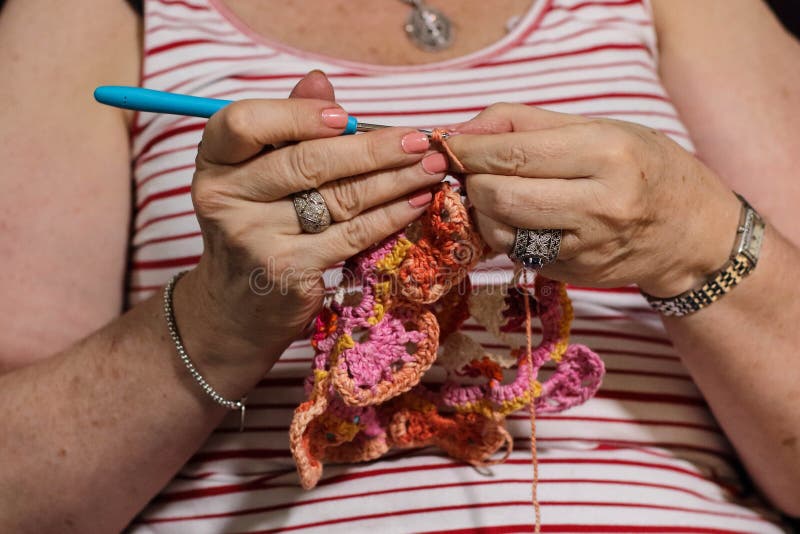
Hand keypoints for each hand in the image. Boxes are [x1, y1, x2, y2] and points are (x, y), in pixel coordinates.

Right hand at [173, 73, 447, 382]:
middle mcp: (225, 198)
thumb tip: (320, 81)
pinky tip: (417, 200)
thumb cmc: (256, 226)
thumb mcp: (256, 175)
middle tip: (419, 140)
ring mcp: (255, 238)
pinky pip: (352, 235)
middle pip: (307, 162)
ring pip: (339, 198)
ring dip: (395, 179)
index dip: (297, 116)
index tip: (346, 117)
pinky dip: (391, 215)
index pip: (244, 123)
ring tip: (432, 166)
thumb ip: (286, 128)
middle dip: (373, 148)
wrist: (238, 306)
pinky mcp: (289, 272)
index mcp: (214, 163)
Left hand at [446, 104, 741, 296]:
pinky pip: (515, 250)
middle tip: (472, 167)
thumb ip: (527, 122)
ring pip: (501, 228)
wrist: (691, 233)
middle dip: (473, 179)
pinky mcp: (573, 274)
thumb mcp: (599, 128)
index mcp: (608, 155)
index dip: (470, 150)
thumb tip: (465, 129)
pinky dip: (500, 229)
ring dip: (481, 207)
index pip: (515, 154)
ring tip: (493, 188)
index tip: (447, 144)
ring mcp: (586, 247)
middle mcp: (599, 205)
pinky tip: (514, 214)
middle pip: (501, 195)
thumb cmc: (644, 167)